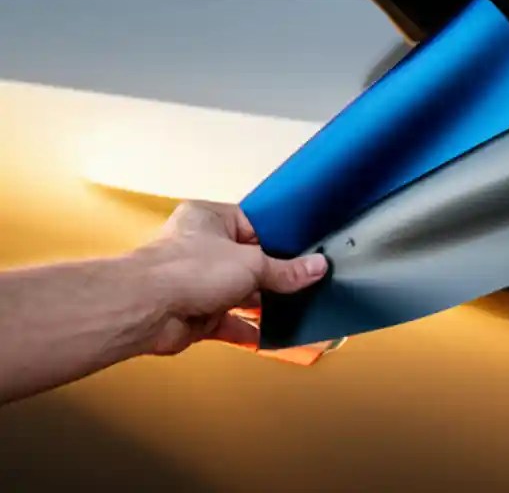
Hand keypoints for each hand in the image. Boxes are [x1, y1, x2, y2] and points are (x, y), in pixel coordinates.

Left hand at [135, 201, 327, 355]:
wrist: (146, 310)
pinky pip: (230, 323)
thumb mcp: (251, 263)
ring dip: (264, 304)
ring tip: (297, 307)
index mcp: (210, 218)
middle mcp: (202, 248)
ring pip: (240, 293)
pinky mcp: (196, 314)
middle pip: (250, 261)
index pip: (255, 224)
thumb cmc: (184, 270)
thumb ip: (286, 270)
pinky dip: (250, 330)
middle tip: (306, 281)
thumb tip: (316, 267)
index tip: (308, 250)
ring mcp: (198, 282)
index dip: (281, 239)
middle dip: (275, 275)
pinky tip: (274, 335)